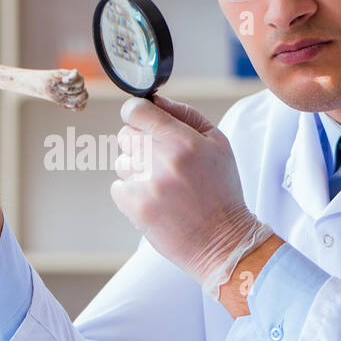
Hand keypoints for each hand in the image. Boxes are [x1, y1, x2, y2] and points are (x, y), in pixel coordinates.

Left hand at [110, 94, 272, 298]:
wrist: (223, 241)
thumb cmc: (222, 190)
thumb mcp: (217, 144)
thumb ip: (184, 115)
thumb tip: (154, 100)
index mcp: (183, 141)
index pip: (135, 110)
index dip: (137, 113)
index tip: (142, 120)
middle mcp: (162, 160)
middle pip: (125, 134)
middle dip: (140, 143)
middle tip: (162, 161)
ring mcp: (145, 185)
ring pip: (121, 161)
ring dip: (137, 169)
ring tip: (164, 185)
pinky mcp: (134, 207)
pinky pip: (118, 186)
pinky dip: (132, 192)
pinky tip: (156, 200)